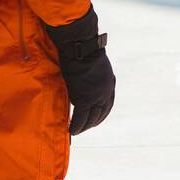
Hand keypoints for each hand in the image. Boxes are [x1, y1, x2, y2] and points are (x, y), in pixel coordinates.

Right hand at [44, 7, 114, 134]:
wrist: (81, 48)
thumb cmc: (84, 50)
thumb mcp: (95, 64)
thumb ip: (93, 74)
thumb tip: (85, 74)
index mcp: (109, 84)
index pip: (108, 104)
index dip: (102, 113)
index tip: (96, 118)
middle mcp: (106, 93)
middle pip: (101, 114)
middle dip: (93, 122)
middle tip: (85, 127)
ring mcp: (96, 98)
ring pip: (91, 119)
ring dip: (83, 127)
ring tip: (76, 131)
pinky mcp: (84, 100)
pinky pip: (79, 119)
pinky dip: (75, 126)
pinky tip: (70, 131)